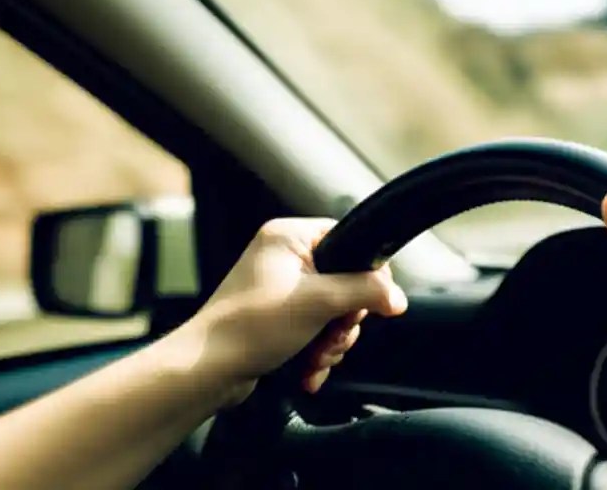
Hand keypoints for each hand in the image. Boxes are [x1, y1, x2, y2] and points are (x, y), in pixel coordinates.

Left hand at [181, 218, 407, 405]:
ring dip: (333, 341)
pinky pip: (316, 330)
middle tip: (333, 335)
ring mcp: (280, 290)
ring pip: (334, 312)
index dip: (365, 274)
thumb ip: (366, 293)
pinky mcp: (277, 319)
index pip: (349, 240)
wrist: (208, 371)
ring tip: (316, 356)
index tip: (367, 302)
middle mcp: (283, 258)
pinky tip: (308, 370)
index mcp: (288, 236)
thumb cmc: (248, 327)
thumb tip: (398, 297)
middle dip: (345, 320)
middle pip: (346, 282)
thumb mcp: (320, 302)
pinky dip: (317, 352)